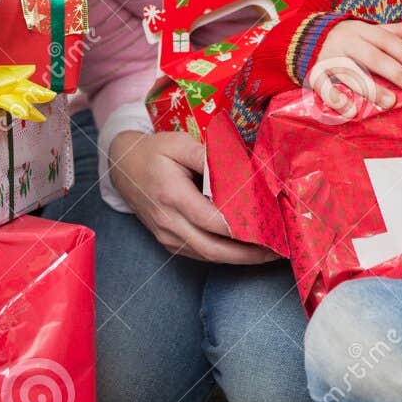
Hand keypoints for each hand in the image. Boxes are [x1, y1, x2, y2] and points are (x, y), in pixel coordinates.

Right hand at [107, 130, 280, 263]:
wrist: (123, 169)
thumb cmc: (155, 152)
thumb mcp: (179, 143)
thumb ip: (208, 156)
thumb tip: (239, 168)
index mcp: (171, 196)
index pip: (211, 220)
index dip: (242, 228)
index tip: (270, 226)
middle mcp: (168, 222)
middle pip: (213, 248)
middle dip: (248, 254)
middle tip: (278, 250)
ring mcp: (167, 236)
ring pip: (208, 256)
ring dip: (240, 258)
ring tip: (270, 252)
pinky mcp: (170, 243)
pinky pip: (201, 253)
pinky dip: (226, 254)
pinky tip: (247, 250)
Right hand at [311, 19, 401, 111]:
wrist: (300, 39)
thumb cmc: (344, 38)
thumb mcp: (365, 31)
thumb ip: (391, 31)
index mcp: (360, 31)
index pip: (386, 40)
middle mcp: (345, 42)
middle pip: (372, 57)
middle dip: (395, 72)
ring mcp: (329, 58)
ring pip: (351, 74)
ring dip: (371, 88)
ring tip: (391, 102)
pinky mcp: (314, 74)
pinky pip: (324, 88)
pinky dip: (337, 100)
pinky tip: (351, 112)